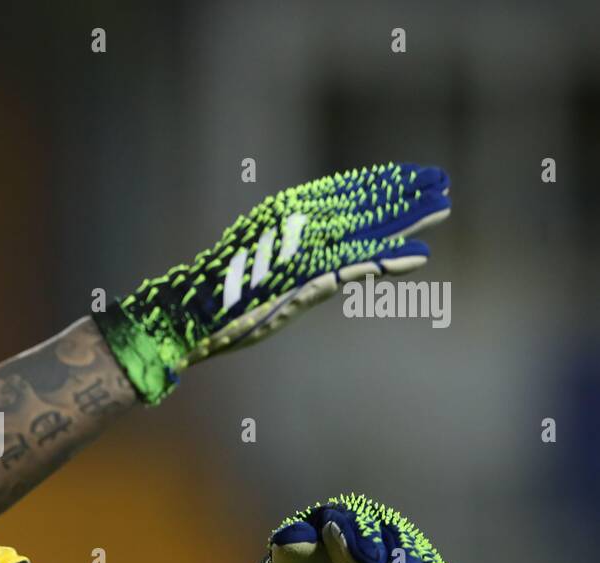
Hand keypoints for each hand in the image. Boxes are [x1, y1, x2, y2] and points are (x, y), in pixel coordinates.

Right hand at [94, 163, 451, 403]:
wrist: (188, 316)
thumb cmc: (223, 298)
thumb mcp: (268, 271)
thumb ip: (301, 257)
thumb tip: (331, 255)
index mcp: (284, 217)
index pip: (343, 192)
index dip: (382, 183)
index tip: (415, 176)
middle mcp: (293, 226)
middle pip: (361, 204)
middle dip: (403, 194)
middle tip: (443, 184)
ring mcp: (298, 252)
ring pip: (363, 228)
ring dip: (406, 218)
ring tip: (443, 207)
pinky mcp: (300, 281)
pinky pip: (353, 267)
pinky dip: (387, 261)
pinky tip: (419, 256)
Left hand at [266, 492, 469, 562]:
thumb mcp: (291, 556)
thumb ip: (291, 544)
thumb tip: (288, 536)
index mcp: (348, 518)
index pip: (359, 524)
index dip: (366, 542)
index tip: (370, 562)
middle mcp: (382, 531)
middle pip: (398, 542)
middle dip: (404, 562)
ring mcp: (402, 554)